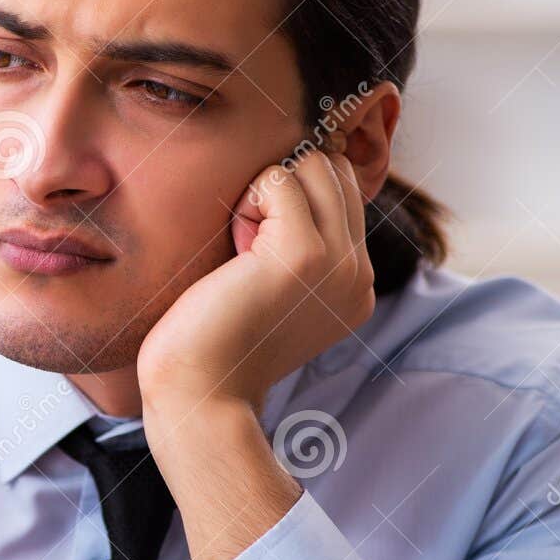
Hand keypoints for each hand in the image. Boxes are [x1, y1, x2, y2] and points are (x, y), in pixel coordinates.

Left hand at [137, 148, 373, 414]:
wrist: (200, 393)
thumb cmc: (213, 341)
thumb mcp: (270, 291)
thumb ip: (296, 247)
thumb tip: (285, 180)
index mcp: (356, 283)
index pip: (344, 193)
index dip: (293, 200)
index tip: (255, 252)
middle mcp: (360, 273)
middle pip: (334, 170)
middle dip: (284, 187)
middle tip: (247, 243)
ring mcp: (339, 263)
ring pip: (314, 165)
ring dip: (266, 192)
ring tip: (242, 247)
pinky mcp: (304, 254)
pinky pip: (278, 178)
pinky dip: (247, 200)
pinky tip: (234, 251)